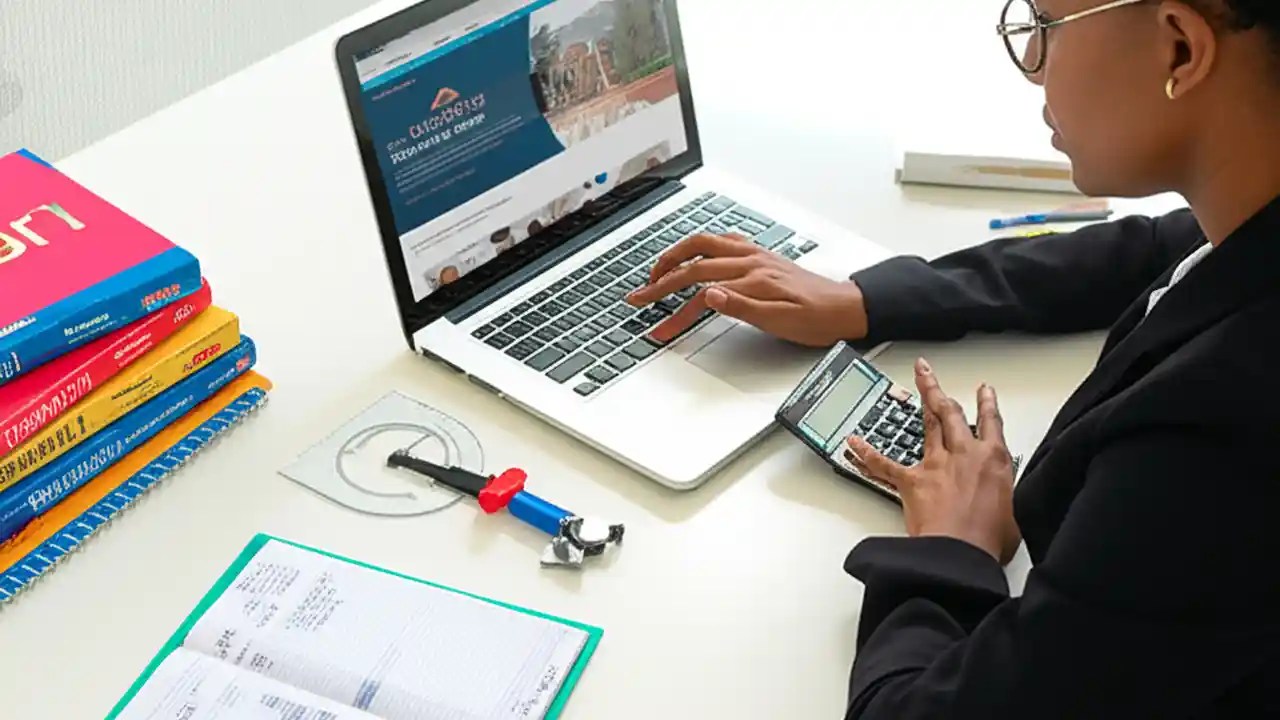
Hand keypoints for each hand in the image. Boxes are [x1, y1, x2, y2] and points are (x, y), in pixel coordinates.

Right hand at [624, 232, 868, 345]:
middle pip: (693, 265)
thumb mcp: (781, 322)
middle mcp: (751, 261)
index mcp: (753, 279)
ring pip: (703, 244)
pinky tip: (695, 253)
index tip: (656, 327)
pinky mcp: (761, 255)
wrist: (846, 308)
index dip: (673, 312)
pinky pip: (723, 240)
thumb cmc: (818, 319)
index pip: (699, 292)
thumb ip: (742, 308)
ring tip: (657, 271)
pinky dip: (701, 245)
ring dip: (675, 255)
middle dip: (660, 279)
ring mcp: (755, 255)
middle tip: (640, 295)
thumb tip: (709, 295)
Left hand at [846, 359, 1020, 564]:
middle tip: (928, 373)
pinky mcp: (912, 481)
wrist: (959, 555)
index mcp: (994, 461)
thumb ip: (1002, 501)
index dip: (987, 405)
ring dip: (919, 402)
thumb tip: (997, 508)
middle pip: (950, 413)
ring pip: (926, 425)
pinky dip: (866, 454)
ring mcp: (935, 465)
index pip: (992, 424)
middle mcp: (963, 455)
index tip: (983, 391)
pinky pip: (884, 465)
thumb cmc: (986, 541)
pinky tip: (854, 443)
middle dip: (938, 389)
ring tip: (912, 384)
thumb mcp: (1010, 517)